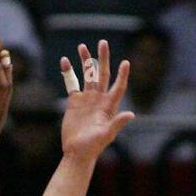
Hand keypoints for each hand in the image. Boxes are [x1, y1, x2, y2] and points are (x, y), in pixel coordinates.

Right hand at [60, 40, 134, 160]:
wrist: (76, 152)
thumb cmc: (93, 147)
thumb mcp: (106, 135)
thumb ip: (117, 123)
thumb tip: (131, 114)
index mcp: (109, 106)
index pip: (118, 87)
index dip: (122, 75)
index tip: (125, 63)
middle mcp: (99, 99)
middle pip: (102, 74)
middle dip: (103, 58)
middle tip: (103, 43)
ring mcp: (87, 98)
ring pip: (87, 74)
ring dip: (85, 61)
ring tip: (82, 46)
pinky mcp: (74, 101)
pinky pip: (71, 82)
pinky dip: (68, 72)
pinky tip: (65, 61)